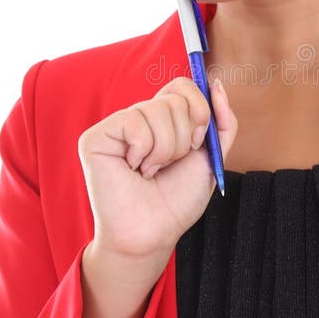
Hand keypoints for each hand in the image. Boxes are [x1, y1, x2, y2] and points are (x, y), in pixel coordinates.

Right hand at [78, 77, 237, 259]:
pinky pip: (134, 122)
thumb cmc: (177, 201)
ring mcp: (117, 125)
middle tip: (167, 164)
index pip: (184, 86)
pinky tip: (132, 168)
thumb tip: (217, 84)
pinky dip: (143, 150)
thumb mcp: (211, 158)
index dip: (199, 111)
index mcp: (164, 119)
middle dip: (184, 138)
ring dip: (165, 150)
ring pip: (157, 110)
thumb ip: (222, 122)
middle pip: (176, 98)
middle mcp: (139, 116)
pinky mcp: (96, 137)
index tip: (197, 143)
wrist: (152, 233)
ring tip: (149, 171)